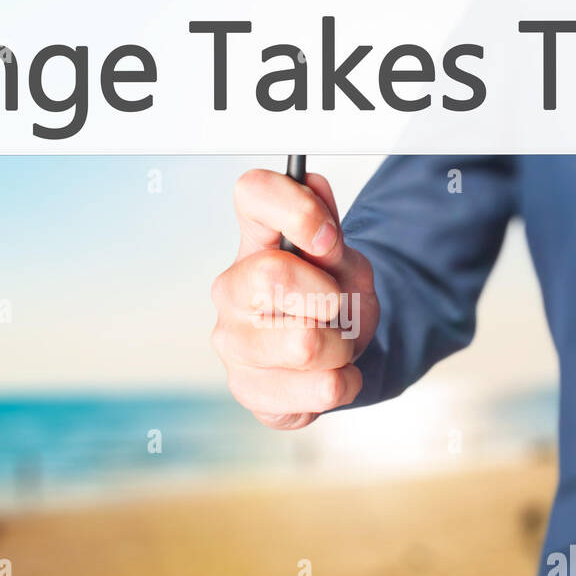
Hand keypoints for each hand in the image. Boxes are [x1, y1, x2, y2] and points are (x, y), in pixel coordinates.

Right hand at [210, 168, 378, 429]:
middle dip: (328, 296)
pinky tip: (330, 374)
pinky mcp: (248, 390)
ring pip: (304, 342)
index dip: (296, 210)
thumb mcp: (344, 260)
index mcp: (253, 243)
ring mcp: (232, 342)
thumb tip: (312, 184)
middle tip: (335, 308)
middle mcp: (230, 289)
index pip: (252, 194)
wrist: (337, 358)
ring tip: (334, 344)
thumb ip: (329, 227)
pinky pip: (321, 388)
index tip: (328, 239)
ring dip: (342, 346)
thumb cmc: (331, 302)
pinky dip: (345, 382)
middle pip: (273, 274)